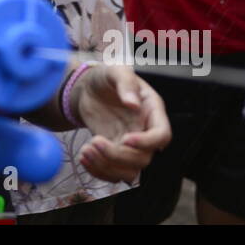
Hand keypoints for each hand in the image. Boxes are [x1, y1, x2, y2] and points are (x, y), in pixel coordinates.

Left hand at [74, 64, 170, 183]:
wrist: (88, 89)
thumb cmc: (106, 77)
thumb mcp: (115, 71)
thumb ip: (125, 82)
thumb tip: (133, 103)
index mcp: (152, 111)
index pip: (161, 135)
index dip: (147, 142)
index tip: (125, 138)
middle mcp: (144, 132)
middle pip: (142, 158)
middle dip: (117, 155)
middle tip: (94, 141)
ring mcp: (130, 146)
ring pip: (129, 172)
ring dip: (106, 167)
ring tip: (86, 151)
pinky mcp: (114, 154)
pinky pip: (113, 173)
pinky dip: (98, 171)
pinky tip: (83, 156)